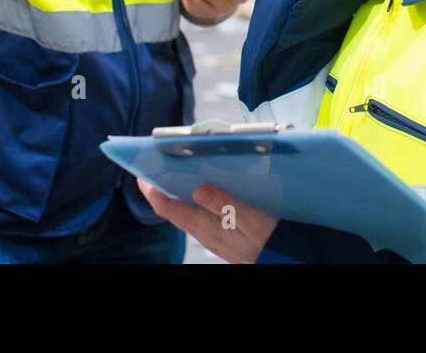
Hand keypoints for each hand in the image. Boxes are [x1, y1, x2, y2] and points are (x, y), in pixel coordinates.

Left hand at [137, 177, 276, 263]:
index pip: (168, 208)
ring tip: (170, 173)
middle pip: (172, 209)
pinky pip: (195, 216)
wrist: (282, 257)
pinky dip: (188, 200)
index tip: (143, 174)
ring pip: (183, 212)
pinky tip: (196, 189)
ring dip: (173, 194)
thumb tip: (199, 189)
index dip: (153, 191)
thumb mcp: (249, 218)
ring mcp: (208, 234)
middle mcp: (202, 231)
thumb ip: (224, 203)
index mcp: (205, 225)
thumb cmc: (268, 237)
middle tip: (152, 167)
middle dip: (159, 189)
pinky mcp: (217, 233)